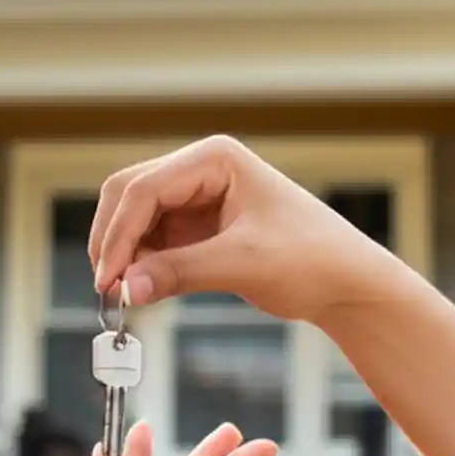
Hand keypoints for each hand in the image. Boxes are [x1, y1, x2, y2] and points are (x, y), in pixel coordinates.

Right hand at [89, 135, 407, 321]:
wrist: (345, 283)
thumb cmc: (312, 259)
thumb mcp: (242, 263)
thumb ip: (179, 272)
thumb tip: (125, 289)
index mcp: (214, 158)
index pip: (144, 188)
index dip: (119, 234)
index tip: (108, 279)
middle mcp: (200, 170)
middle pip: (128, 196)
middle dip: (114, 241)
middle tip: (108, 289)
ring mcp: (196, 199)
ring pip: (135, 220)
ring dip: (125, 256)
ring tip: (126, 297)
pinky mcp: (197, 229)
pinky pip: (152, 242)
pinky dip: (141, 266)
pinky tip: (142, 291)